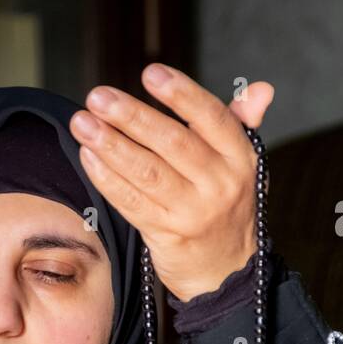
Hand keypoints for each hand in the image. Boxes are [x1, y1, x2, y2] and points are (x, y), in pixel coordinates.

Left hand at [69, 64, 274, 301]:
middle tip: (97, 96)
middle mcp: (221, 184)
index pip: (212, 118)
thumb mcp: (240, 165)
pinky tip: (88, 156)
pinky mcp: (167, 235)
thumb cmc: (224, 204)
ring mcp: (194, 212)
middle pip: (172, 143)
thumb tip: (260, 89)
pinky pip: (131, 202)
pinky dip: (106, 178)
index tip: (150, 72)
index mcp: (242, 157)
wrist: (223, 271)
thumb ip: (240, 123)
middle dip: (131, 117)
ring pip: (147, 173)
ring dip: (110, 145)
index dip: (181, 93)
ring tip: (83, 123)